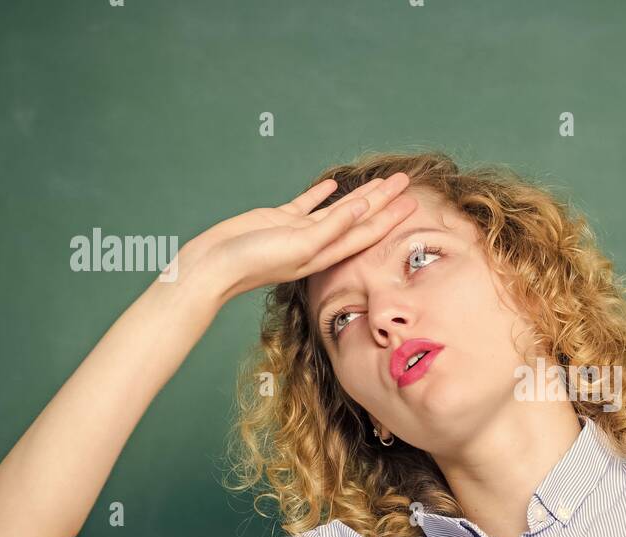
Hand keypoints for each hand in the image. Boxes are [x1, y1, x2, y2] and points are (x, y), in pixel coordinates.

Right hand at [174, 172, 417, 304]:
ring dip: (360, 195)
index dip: (391, 216)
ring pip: (338, 209)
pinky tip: (333, 184)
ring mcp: (299, 231)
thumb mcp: (300, 244)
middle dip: (383, 200)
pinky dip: (322, 194)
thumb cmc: (255, 261)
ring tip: (380, 181)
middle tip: (404, 181)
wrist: (214, 266)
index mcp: (326, 251)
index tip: (412, 200)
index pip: (367, 231)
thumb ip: (332, 227)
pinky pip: (307, 204)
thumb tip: (362, 208)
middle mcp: (318, 242)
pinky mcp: (278, 219)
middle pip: (359, 218)